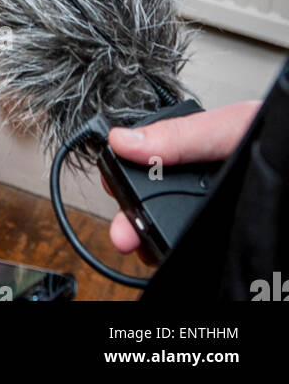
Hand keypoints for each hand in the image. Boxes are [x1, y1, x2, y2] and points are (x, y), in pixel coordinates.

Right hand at [103, 99, 261, 260]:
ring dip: (152, 240)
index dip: (126, 172)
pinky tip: (170, 256)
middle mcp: (206, 186)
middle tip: (124, 230)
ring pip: (173, 234)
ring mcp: (221, 216)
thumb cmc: (282, 138)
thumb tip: (126, 139)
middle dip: (133, 217)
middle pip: (156, 204)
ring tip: (144, 245)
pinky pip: (200, 254)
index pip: (150, 161)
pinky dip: (180, 257)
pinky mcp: (235, 242)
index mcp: (200, 151)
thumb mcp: (230, 127)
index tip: (112, 183)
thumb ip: (182, 134)